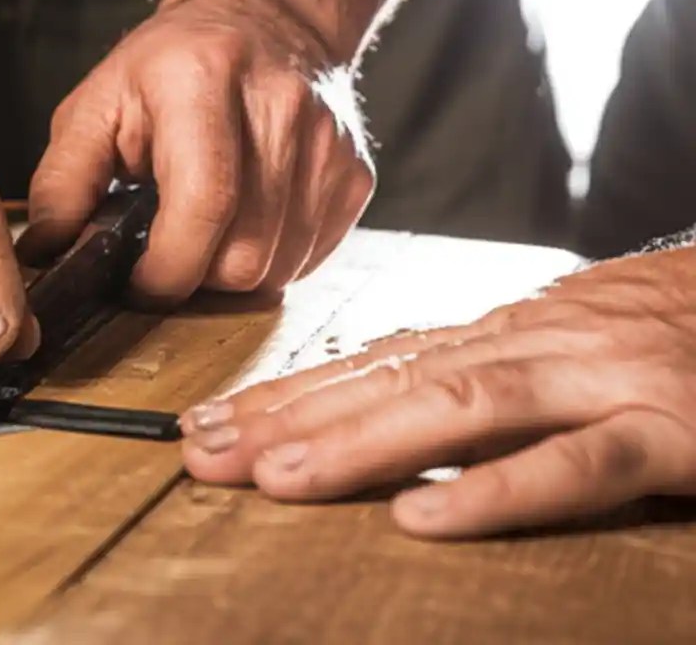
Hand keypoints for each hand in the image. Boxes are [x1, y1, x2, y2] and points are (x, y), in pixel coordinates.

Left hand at [18, 0, 373, 305]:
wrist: (266, 20)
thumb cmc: (170, 68)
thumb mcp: (96, 105)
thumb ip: (63, 182)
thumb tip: (46, 255)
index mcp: (203, 79)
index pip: (203, 204)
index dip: (165, 271)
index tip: (136, 285)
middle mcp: (279, 107)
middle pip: (244, 255)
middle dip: (195, 278)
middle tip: (166, 253)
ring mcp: (328, 144)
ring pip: (278, 269)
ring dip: (230, 274)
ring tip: (203, 232)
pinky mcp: (355, 174)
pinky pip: (308, 260)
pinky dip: (269, 262)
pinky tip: (243, 224)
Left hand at [180, 247, 695, 538]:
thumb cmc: (675, 333)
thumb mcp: (567, 344)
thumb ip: (484, 376)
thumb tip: (380, 406)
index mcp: (509, 334)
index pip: (376, 363)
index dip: (289, 394)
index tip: (212, 423)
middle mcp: (537, 347)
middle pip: (392, 381)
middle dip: (290, 418)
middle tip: (204, 453)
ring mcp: (603, 382)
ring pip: (461, 408)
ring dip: (358, 442)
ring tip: (275, 476)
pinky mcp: (674, 430)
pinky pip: (578, 465)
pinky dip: (496, 492)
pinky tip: (421, 519)